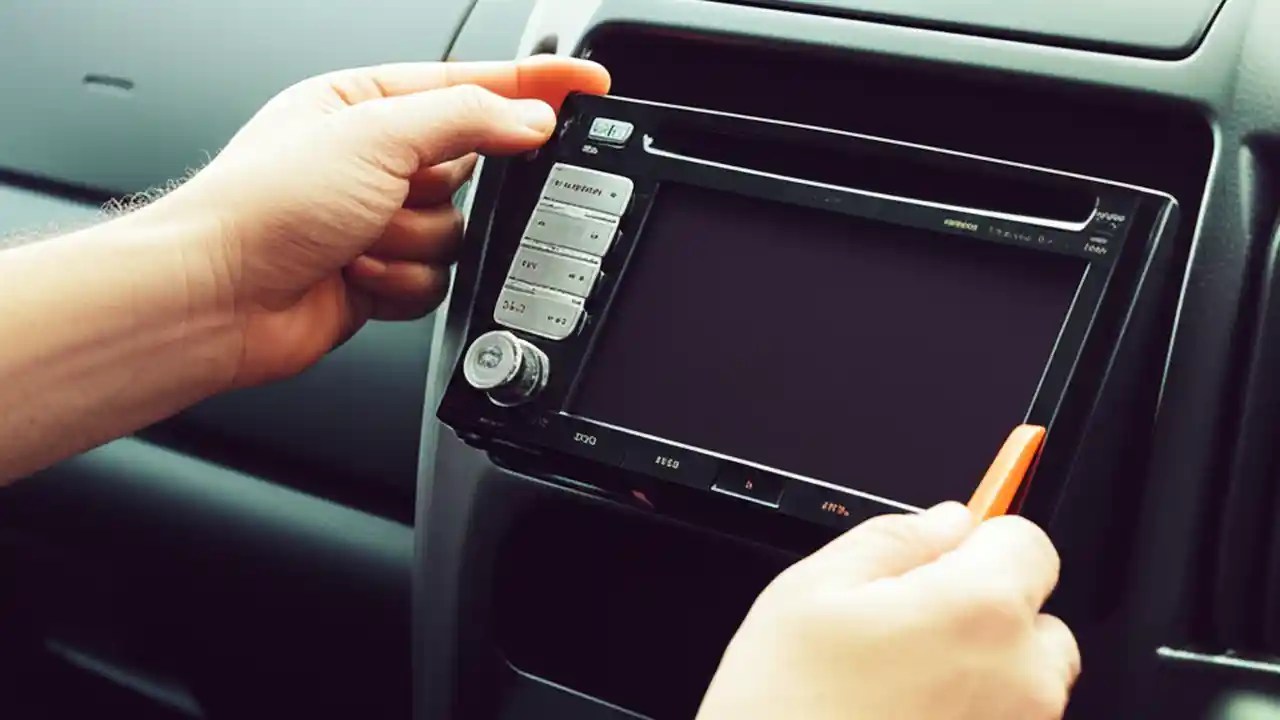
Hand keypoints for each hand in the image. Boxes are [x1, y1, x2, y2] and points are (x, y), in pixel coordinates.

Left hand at [152, 56, 609, 386]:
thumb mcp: (375, 134)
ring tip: (358, 239)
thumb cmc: (262, 205)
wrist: (218, 298)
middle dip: (439, 189)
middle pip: (472, 169)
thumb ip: (466, 120)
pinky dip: (401, 282)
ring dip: (412, 242)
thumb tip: (529, 120)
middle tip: (400, 191)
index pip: (473, 86)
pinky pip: (437, 282)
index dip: (535, 84)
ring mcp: (377, 221)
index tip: (591, 84)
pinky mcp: (381, 276)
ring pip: (458, 233)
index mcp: (364, 103)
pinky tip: (355, 274)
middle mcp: (373, 160)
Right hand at [698, 503, 1079, 719]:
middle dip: (983, 616)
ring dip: (977, 675)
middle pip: (1037, 620)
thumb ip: (894, 541)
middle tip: (900, 635)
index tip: (937, 563)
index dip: (978, 545)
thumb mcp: (809, 592)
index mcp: (980, 610)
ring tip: (891, 690)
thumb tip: (945, 523)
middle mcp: (1022, 680)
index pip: (1030, 543)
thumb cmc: (780, 712)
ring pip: (1023, 684)